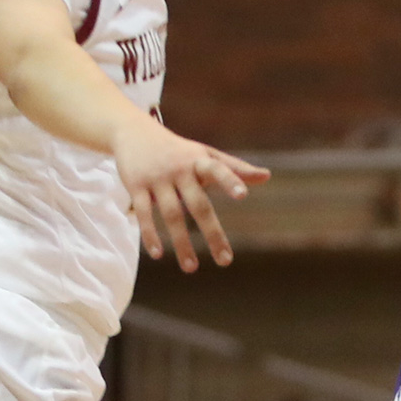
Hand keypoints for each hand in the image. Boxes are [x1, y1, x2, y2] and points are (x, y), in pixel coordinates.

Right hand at [113, 116, 268, 271]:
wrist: (133, 132)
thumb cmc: (178, 149)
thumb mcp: (205, 154)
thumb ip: (234, 168)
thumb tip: (267, 176)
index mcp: (199, 161)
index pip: (217, 169)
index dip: (230, 180)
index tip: (243, 194)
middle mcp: (179, 169)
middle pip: (198, 204)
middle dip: (212, 233)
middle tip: (225, 261)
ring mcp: (157, 178)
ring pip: (171, 213)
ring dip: (181, 242)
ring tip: (191, 268)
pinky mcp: (136, 186)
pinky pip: (145, 214)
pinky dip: (151, 234)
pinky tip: (158, 254)